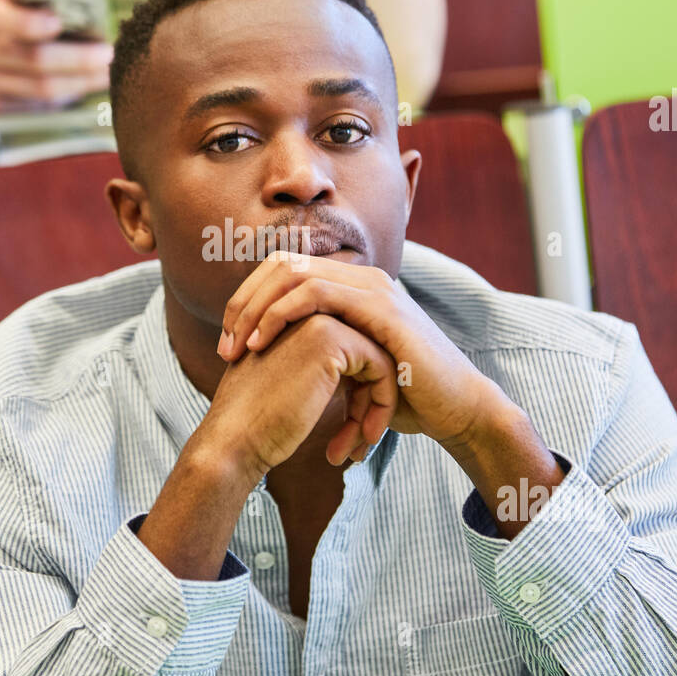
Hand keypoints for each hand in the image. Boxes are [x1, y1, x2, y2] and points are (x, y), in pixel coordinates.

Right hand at [0, 0, 112, 112]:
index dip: (28, 22)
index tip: (59, 21)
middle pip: (31, 59)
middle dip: (76, 57)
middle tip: (107, 52)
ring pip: (40, 88)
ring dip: (81, 81)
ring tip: (107, 69)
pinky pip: (38, 106)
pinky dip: (68, 95)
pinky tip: (88, 84)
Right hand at [204, 313, 398, 478]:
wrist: (234, 441)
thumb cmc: (258, 424)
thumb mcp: (290, 384)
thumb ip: (317, 370)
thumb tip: (360, 382)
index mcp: (298, 321)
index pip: (354, 353)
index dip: (359, 395)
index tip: (350, 433)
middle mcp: (308, 311)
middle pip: (369, 354)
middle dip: (370, 401)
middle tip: (360, 443)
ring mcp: (318, 318)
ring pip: (380, 360)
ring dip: (377, 408)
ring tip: (359, 446)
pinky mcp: (331, 337)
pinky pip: (382, 367)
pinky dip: (381, 406)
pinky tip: (361, 440)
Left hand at [217, 251, 518, 454]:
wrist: (453, 409)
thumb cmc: (404, 396)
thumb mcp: (351, 369)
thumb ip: (319, 355)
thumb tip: (273, 363)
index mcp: (352, 287)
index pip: (284, 272)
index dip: (248, 300)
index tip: (227, 341)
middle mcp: (361, 278)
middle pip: (281, 266)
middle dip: (243, 303)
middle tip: (224, 345)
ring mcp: (372, 287)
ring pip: (293, 274)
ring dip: (255, 310)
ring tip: (237, 348)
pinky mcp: (380, 306)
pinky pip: (316, 294)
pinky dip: (280, 315)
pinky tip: (263, 344)